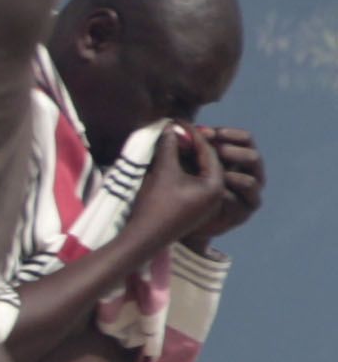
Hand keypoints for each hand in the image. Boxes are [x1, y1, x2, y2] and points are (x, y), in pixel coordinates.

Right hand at [125, 124, 226, 251]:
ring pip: (201, 172)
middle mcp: (217, 195)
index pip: (209, 152)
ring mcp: (207, 204)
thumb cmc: (155, 205)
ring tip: (173, 144)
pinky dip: (185, 170)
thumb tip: (171, 127)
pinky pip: (195, 183)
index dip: (192, 135)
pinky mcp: (196, 209)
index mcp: (216, 185)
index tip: (178, 123)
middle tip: (178, 131)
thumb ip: (170, 147)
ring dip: (188, 157)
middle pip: (208, 161)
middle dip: (192, 145)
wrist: (143, 237)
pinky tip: (171, 162)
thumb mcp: (163, 172)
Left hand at [193, 125, 263, 243]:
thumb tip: (186, 125)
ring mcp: (250, 195)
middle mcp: (251, 175)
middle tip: (213, 152)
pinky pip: (239, 203)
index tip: (209, 133)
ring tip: (214, 173)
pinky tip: (212, 193)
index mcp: (241, 158)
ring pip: (251, 181)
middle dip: (232, 153)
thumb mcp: (188, 160)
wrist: (183, 221)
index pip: (246, 139)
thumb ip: (191, 144)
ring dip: (231, 175)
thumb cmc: (186, 185)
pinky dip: (225, 196)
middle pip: (253, 158)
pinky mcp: (243, 214)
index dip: (230, 134)